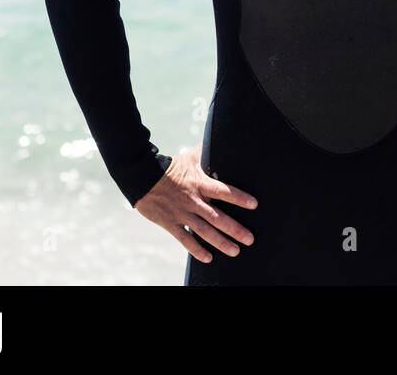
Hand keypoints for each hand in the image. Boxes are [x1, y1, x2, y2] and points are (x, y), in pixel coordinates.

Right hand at [135, 146, 256, 263]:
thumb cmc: (169, 166)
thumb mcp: (189, 158)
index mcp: (200, 183)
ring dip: (221, 242)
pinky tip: (208, 258)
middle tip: (250, 239)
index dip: (239, 198)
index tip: (254, 205)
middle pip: (218, 217)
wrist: (141, 176)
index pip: (224, 191)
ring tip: (235, 251)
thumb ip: (206, 153)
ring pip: (204, 231)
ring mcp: (181, 213)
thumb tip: (219, 138)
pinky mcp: (170, 223)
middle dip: (235, 229)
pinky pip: (185, 239)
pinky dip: (196, 250)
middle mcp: (193, 200)